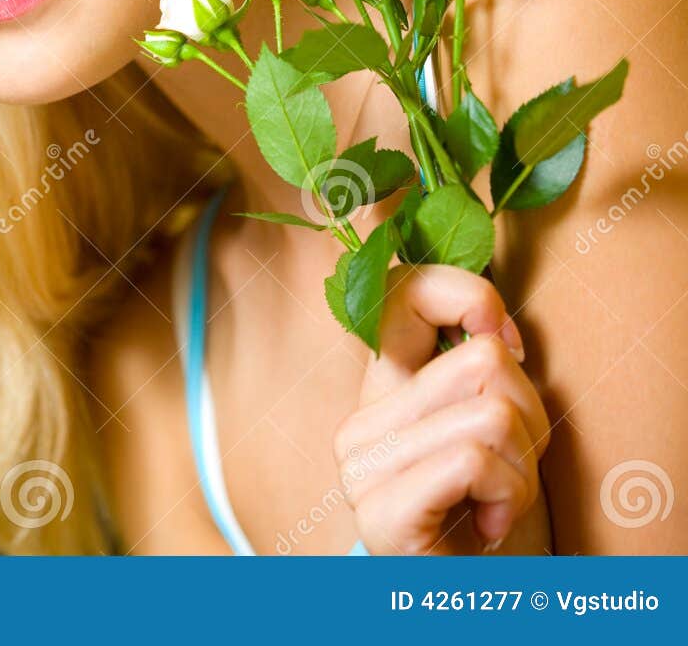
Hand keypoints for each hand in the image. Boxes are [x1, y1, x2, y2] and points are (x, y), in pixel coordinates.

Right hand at [333, 264, 550, 554]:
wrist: (465, 599)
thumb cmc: (487, 512)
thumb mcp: (490, 426)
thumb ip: (479, 372)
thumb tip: (493, 328)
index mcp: (381, 389)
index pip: (401, 289)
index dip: (469, 294)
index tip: (504, 340)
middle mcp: (360, 420)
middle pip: (482, 360)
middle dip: (529, 416)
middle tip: (510, 465)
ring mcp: (362, 467)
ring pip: (490, 413)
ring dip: (524, 466)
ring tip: (499, 498)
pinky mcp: (381, 510)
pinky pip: (475, 460)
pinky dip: (508, 494)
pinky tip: (490, 523)